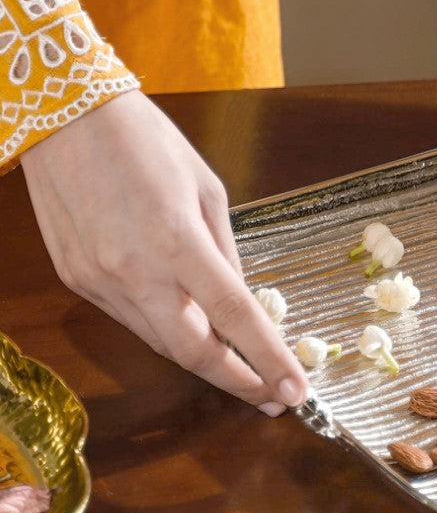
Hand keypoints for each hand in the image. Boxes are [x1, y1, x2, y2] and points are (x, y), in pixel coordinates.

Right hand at [20, 90, 307, 415]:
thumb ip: (226, 252)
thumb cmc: (147, 142)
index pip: (234, 316)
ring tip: (241, 369)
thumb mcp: (207, 190)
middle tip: (273, 396)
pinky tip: (191, 329)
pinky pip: (130, 320)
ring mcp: (99, 281)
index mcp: (178, 242)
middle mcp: (135, 271)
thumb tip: (241, 301)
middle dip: (239, 382)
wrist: (63, 116)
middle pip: (194, 351)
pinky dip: (165, 330)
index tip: (296, 389)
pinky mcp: (76, 280)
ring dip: (204, 361)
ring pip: (160, 342)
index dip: (269, 358)